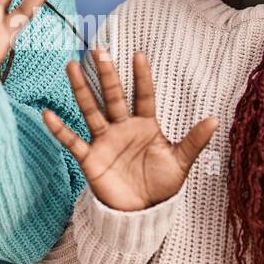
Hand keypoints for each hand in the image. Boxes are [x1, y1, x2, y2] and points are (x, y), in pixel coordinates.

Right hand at [41, 47, 217, 211]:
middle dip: (107, 75)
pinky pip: (72, 141)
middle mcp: (122, 128)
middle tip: (99, 51)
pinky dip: (60, 129)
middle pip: (113, 96)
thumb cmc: (161, 184)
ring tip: (72, 67)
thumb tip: (215, 120)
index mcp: (145, 125)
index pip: (143, 96)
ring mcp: (104, 141)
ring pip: (91, 110)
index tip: (139, 55)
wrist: (142, 212)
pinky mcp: (90, 158)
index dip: (142, 77)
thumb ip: (194, 141)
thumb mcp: (180, 162)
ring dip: (81, 90)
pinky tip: (48, 113)